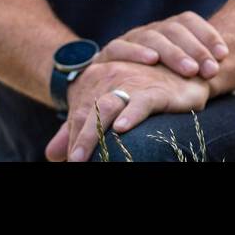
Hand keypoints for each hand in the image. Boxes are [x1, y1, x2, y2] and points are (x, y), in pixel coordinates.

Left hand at [44, 60, 209, 161]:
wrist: (183, 72)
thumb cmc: (143, 90)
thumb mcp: (108, 105)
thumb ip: (79, 127)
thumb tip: (51, 154)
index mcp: (95, 77)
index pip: (77, 113)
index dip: (72, 139)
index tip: (70, 160)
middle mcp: (110, 75)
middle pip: (87, 111)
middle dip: (77, 140)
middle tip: (72, 162)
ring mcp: (132, 81)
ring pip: (106, 107)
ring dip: (92, 134)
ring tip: (82, 157)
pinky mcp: (155, 89)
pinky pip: (140, 102)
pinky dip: (131, 115)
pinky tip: (121, 128)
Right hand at [98, 11, 227, 80]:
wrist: (115, 91)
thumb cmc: (156, 84)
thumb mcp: (178, 74)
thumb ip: (197, 65)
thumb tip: (226, 57)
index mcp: (168, 30)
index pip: (189, 20)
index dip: (208, 34)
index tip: (224, 55)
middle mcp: (151, 30)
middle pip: (174, 29)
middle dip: (196, 49)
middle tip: (211, 70)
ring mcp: (130, 39)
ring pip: (152, 36)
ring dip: (173, 52)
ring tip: (190, 69)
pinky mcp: (109, 53)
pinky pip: (120, 47)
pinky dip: (135, 51)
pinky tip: (152, 60)